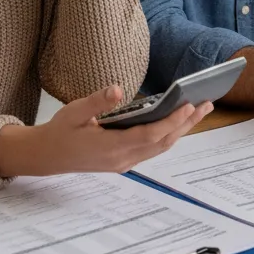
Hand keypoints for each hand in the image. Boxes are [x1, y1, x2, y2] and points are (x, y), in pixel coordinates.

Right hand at [0, 86, 213, 176]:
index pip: (150, 135)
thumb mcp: (73, 111)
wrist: (46, 156)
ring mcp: (124, 163)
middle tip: (207, 104)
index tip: (189, 105)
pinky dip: (168, 135)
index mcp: (111, 147)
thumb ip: (96, 101)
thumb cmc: (60, 131)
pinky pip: (152, 149)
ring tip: (199, 110)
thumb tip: (118, 90)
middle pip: (162, 142)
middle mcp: (122, 159)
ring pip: (160, 147)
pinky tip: (177, 121)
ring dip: (181, 129)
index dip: (172, 121)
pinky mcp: (123, 162)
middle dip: (186, 123)